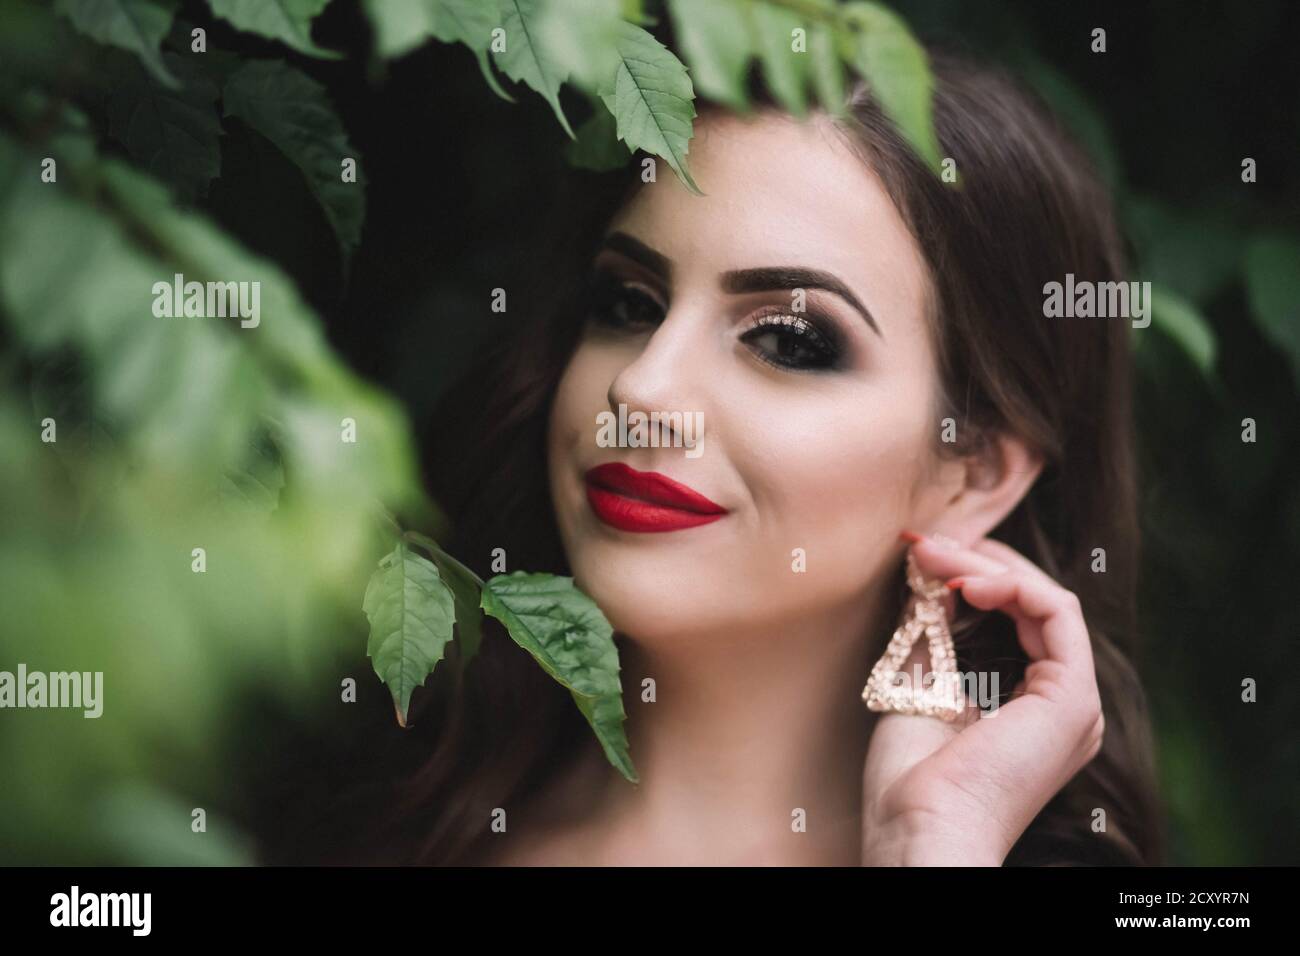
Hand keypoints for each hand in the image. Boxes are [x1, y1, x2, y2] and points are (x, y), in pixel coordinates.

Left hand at [860, 533, 1105, 865]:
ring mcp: (1073, 703)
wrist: (920, 830)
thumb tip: (926, 573)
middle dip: (977, 562)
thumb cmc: (910, 780)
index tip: (919, 552)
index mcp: (1029, 708)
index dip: (970, 575)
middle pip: (1033, 604)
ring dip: (986, 567)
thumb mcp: (917, 684)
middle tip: (926, 542)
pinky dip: (1013, 585)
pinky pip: (1058, 612)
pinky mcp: (1072, 699)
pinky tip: (964, 583)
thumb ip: (932, 630)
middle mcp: (1061, 705)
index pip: (1016, 617)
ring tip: (935, 554)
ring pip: (1045, 600)